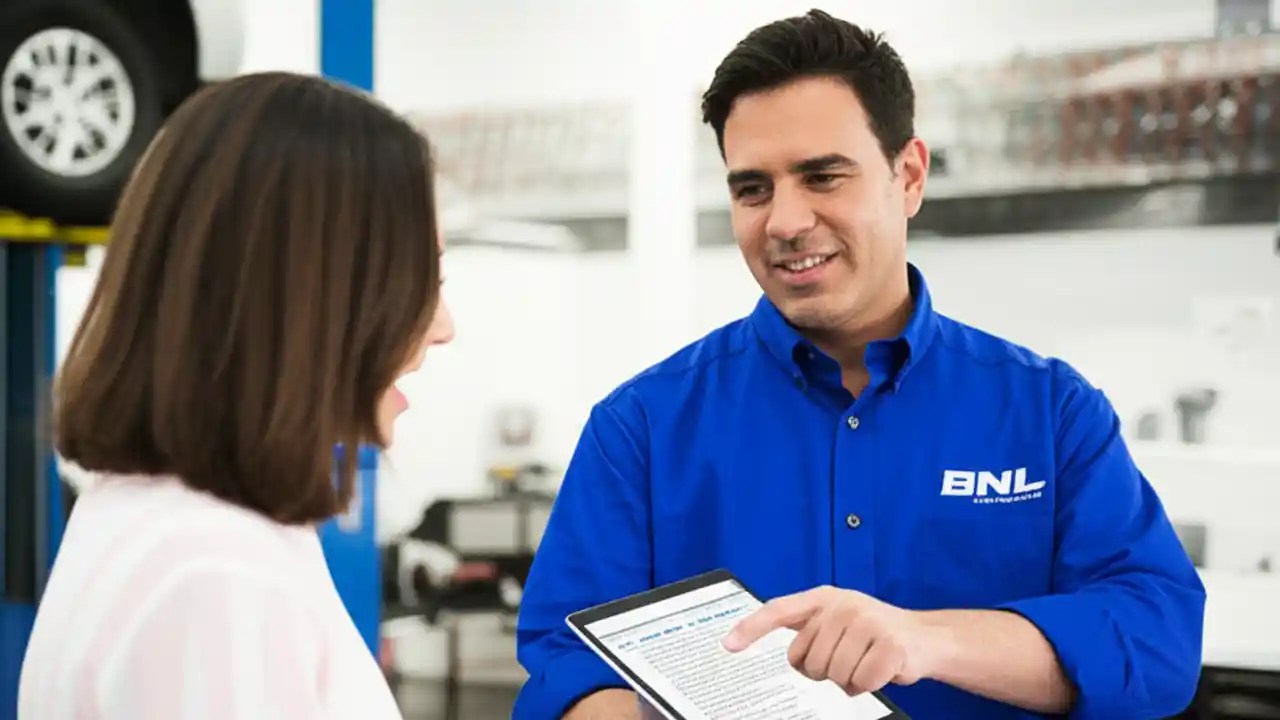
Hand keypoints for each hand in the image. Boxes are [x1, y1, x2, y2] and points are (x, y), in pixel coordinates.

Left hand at [722, 586, 948, 696]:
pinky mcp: (889, 645)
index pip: (778, 610)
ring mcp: (867, 623)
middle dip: (824, 671)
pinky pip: (860, 682)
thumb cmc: (872, 631)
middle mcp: (843, 606)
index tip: (729, 645)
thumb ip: (807, 628)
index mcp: (824, 598)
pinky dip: (868, 685)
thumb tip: (763, 639)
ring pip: (833, 675)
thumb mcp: (838, 620)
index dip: (752, 628)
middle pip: (807, 661)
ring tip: (864, 663)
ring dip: (848, 680)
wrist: (924, 637)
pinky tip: (879, 670)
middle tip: (846, 660)